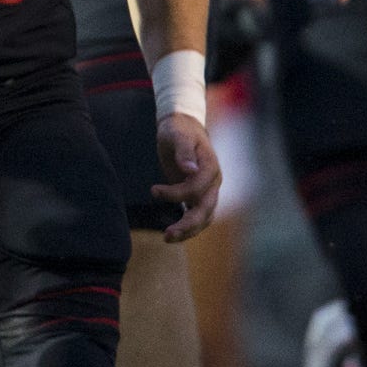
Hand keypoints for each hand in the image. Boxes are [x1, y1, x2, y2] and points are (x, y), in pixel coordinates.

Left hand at [153, 112, 222, 240]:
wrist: (183, 128)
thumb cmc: (179, 130)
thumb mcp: (178, 135)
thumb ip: (184, 151)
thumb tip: (190, 170)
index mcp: (210, 166)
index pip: (198, 188)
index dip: (176, 193)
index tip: (153, 190)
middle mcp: (213, 182)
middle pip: (206, 209)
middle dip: (188, 224)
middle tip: (167, 235)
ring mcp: (208, 191)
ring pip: (204, 217)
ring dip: (188, 230)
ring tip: (167, 238)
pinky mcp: (198, 196)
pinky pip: (197, 216)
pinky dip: (187, 227)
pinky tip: (173, 234)